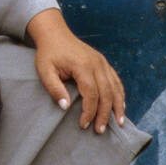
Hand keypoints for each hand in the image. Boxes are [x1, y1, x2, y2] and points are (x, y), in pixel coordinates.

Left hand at [27, 9, 125, 133]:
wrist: (55, 34)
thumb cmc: (49, 53)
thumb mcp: (44, 70)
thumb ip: (54, 88)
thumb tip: (65, 107)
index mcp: (83, 66)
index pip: (91, 93)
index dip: (89, 111)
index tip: (83, 124)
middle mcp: (97, 64)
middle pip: (106, 93)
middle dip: (104, 114)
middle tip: (99, 130)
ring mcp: (103, 63)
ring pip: (115, 88)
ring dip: (117, 107)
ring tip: (118, 123)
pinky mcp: (104, 63)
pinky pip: (116, 81)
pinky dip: (120, 95)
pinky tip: (120, 107)